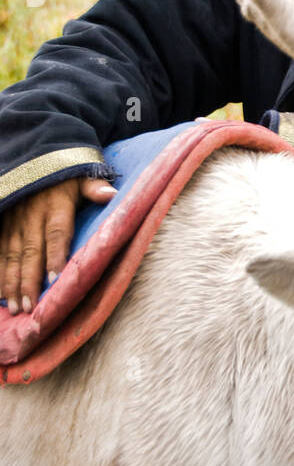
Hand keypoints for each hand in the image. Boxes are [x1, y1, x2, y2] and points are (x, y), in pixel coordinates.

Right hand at [0, 176, 115, 315]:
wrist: (35, 157)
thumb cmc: (65, 174)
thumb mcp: (81, 175)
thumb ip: (94, 187)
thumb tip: (111, 195)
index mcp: (55, 206)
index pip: (56, 233)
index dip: (54, 256)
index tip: (53, 280)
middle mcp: (32, 217)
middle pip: (30, 252)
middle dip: (28, 281)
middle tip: (28, 307)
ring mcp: (15, 222)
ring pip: (11, 256)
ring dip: (11, 283)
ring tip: (14, 308)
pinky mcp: (4, 225)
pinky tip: (0, 293)